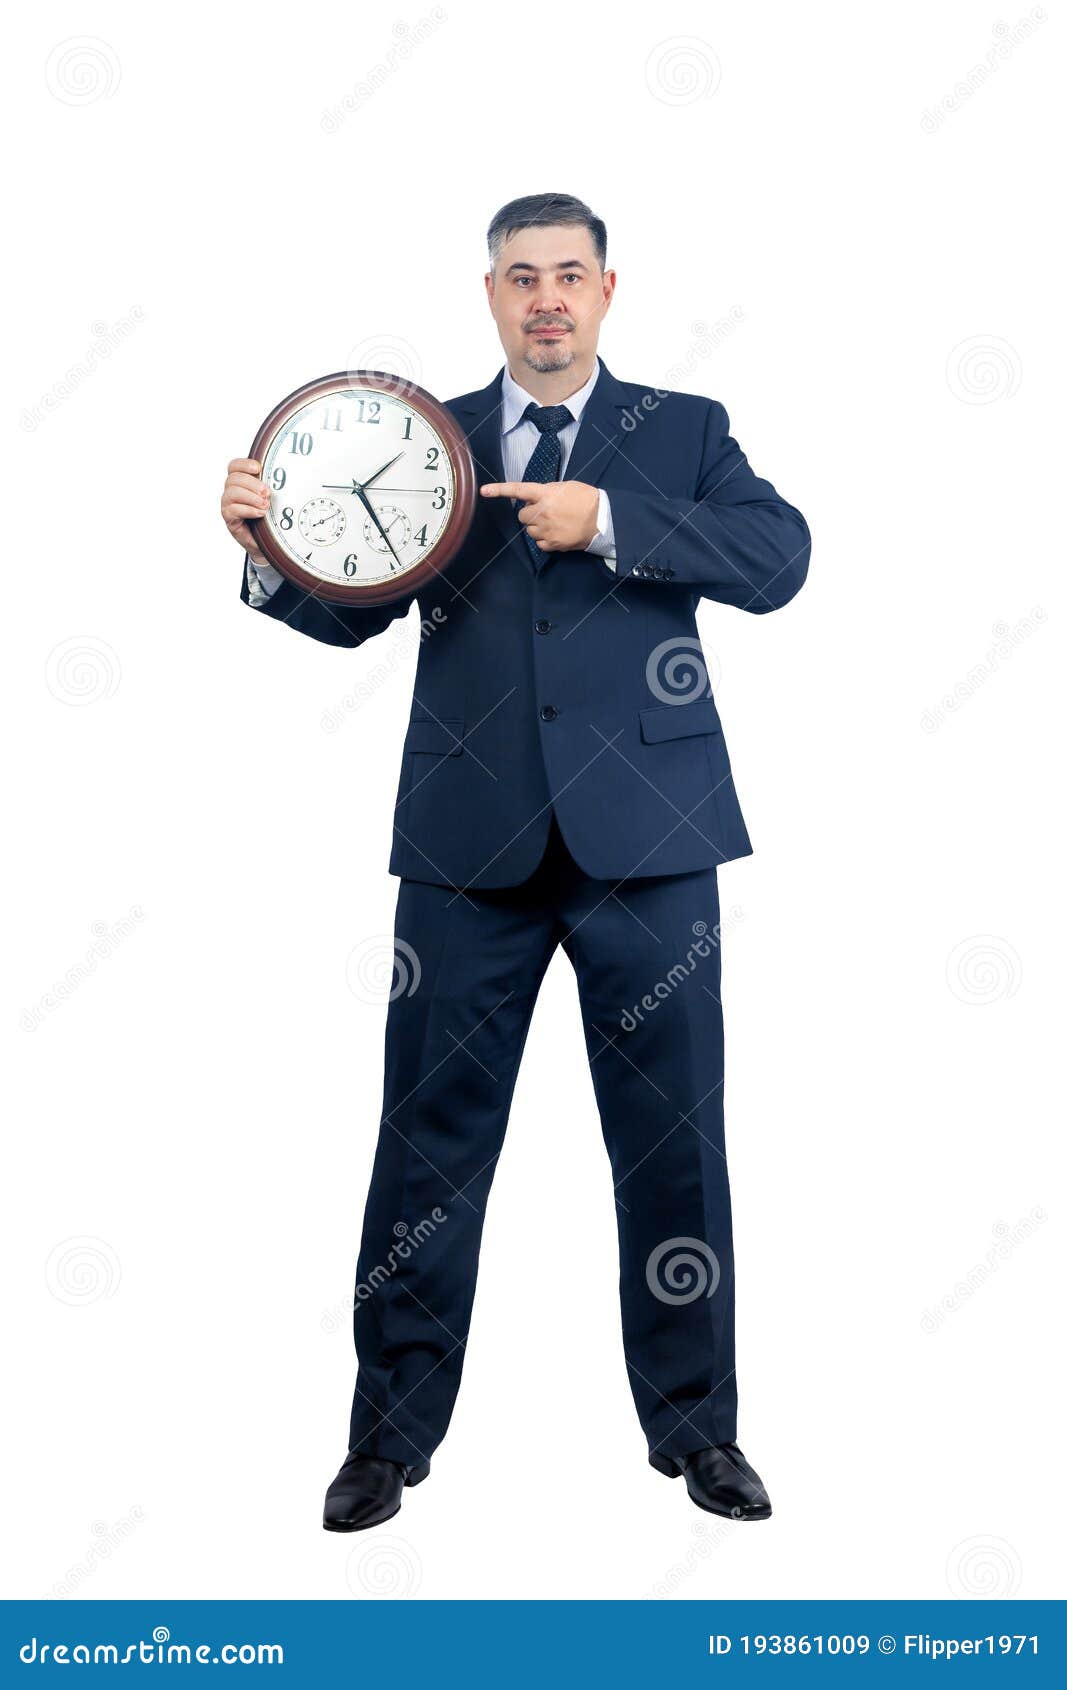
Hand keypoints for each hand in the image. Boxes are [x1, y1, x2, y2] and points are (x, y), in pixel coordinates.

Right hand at [222, 457, 270, 563]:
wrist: (266, 542)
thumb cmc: (268, 518)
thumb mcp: (271, 499)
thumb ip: (270, 486)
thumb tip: (282, 473)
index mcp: (240, 482)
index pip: (234, 466)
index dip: (244, 464)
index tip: (258, 468)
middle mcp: (231, 492)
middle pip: (233, 478)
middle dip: (252, 484)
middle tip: (267, 493)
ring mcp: (228, 505)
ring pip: (231, 493)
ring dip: (250, 497)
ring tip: (265, 506)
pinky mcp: (229, 519)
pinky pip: (232, 510)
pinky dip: (248, 510)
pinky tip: (260, 514)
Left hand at [480, 480, 599, 551]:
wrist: (603, 520)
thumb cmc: (586, 499)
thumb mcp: (566, 487)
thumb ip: (547, 492)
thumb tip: (535, 498)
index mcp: (546, 494)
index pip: (518, 490)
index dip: (499, 490)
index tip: (483, 491)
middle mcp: (542, 512)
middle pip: (522, 515)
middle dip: (530, 513)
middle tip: (545, 512)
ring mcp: (546, 530)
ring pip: (529, 530)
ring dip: (537, 526)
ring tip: (555, 523)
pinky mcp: (552, 544)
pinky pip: (538, 543)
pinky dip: (544, 539)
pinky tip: (557, 533)